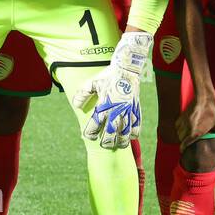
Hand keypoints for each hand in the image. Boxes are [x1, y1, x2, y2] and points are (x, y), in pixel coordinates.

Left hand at [73, 31, 150, 148]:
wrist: (126, 68)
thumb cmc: (108, 75)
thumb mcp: (92, 82)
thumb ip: (83, 94)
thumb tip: (76, 105)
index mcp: (104, 104)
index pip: (96, 123)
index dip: (91, 132)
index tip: (89, 136)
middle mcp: (116, 109)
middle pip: (111, 131)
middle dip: (108, 141)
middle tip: (105, 145)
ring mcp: (127, 109)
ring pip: (126, 130)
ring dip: (123, 140)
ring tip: (120, 145)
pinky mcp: (136, 108)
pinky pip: (137, 123)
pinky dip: (135, 132)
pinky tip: (132, 137)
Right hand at [176, 91, 214, 147]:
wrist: (204, 98)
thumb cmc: (212, 111)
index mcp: (196, 132)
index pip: (185, 144)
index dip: (183, 148)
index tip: (183, 151)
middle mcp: (187, 128)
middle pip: (182, 139)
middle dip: (184, 141)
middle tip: (188, 142)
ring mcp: (183, 122)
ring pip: (179, 132)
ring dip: (181, 135)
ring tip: (186, 135)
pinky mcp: (182, 116)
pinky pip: (177, 125)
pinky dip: (179, 128)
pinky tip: (184, 127)